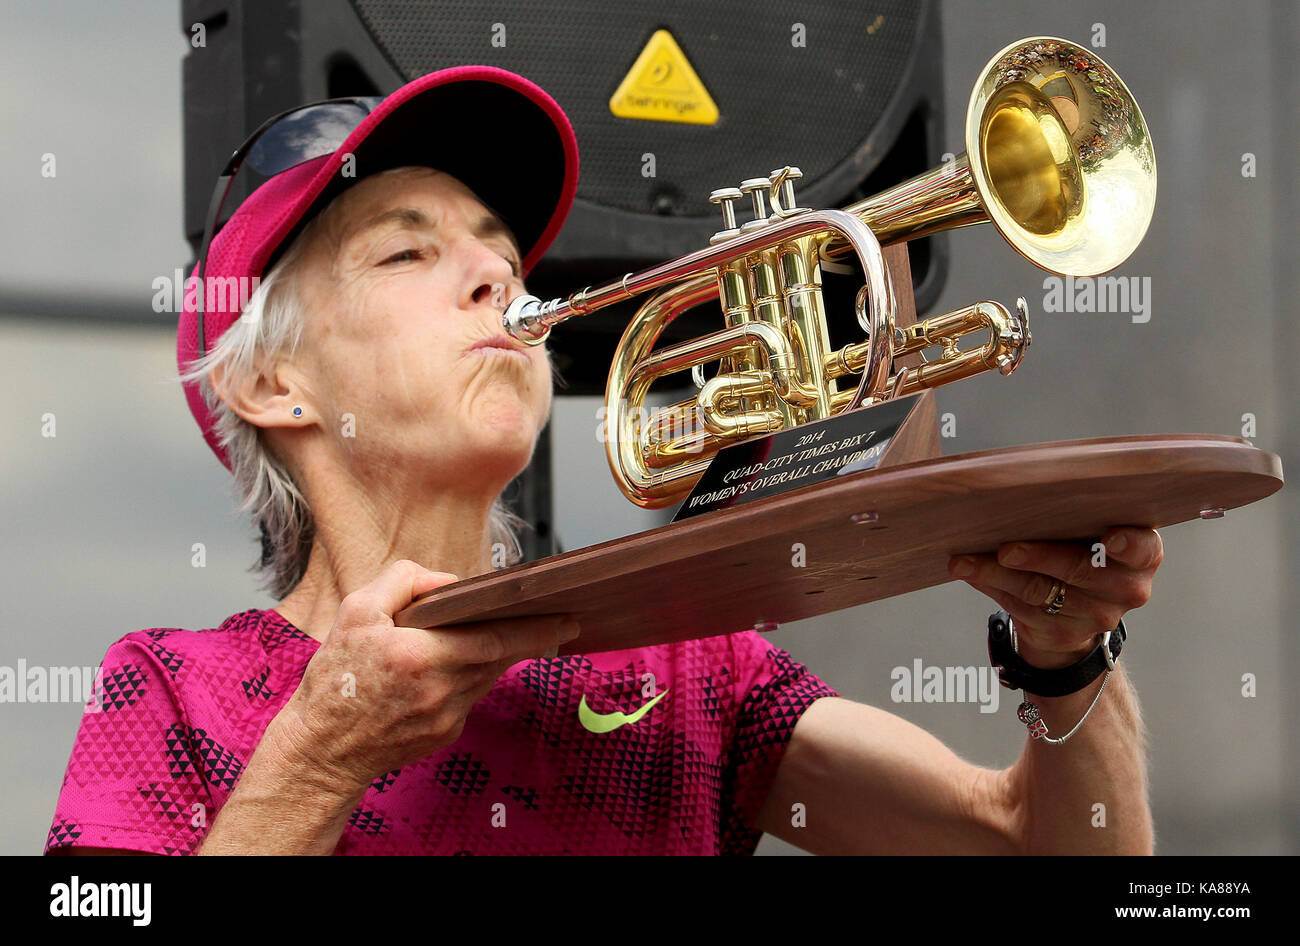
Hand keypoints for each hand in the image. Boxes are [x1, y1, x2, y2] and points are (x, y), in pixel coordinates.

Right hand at [272, 559, 579, 792]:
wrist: (321, 751)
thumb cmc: (335, 678)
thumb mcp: (356, 612)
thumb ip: (404, 583)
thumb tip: (450, 581)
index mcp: (421, 655)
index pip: (494, 637)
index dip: (534, 627)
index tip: (564, 617)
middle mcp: (440, 689)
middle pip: (501, 658)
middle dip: (535, 639)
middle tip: (563, 624)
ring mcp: (446, 716)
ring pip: (486, 676)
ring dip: (498, 656)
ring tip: (509, 635)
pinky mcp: (445, 734)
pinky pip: (469, 697)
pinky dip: (469, 678)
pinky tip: (456, 668)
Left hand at [947, 526, 1162, 669]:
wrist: (1077, 610)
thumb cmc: (1081, 550)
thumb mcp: (1091, 531)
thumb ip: (1076, 514)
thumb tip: (1017, 483)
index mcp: (1141, 555)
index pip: (1142, 549)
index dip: (1128, 544)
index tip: (1111, 537)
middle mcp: (1126, 589)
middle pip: (1080, 571)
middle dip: (1040, 557)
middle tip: (1006, 549)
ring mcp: (1095, 616)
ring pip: (1040, 592)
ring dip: (997, 574)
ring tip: (965, 561)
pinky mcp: (1062, 633)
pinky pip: (1020, 608)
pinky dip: (990, 586)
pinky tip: (969, 571)